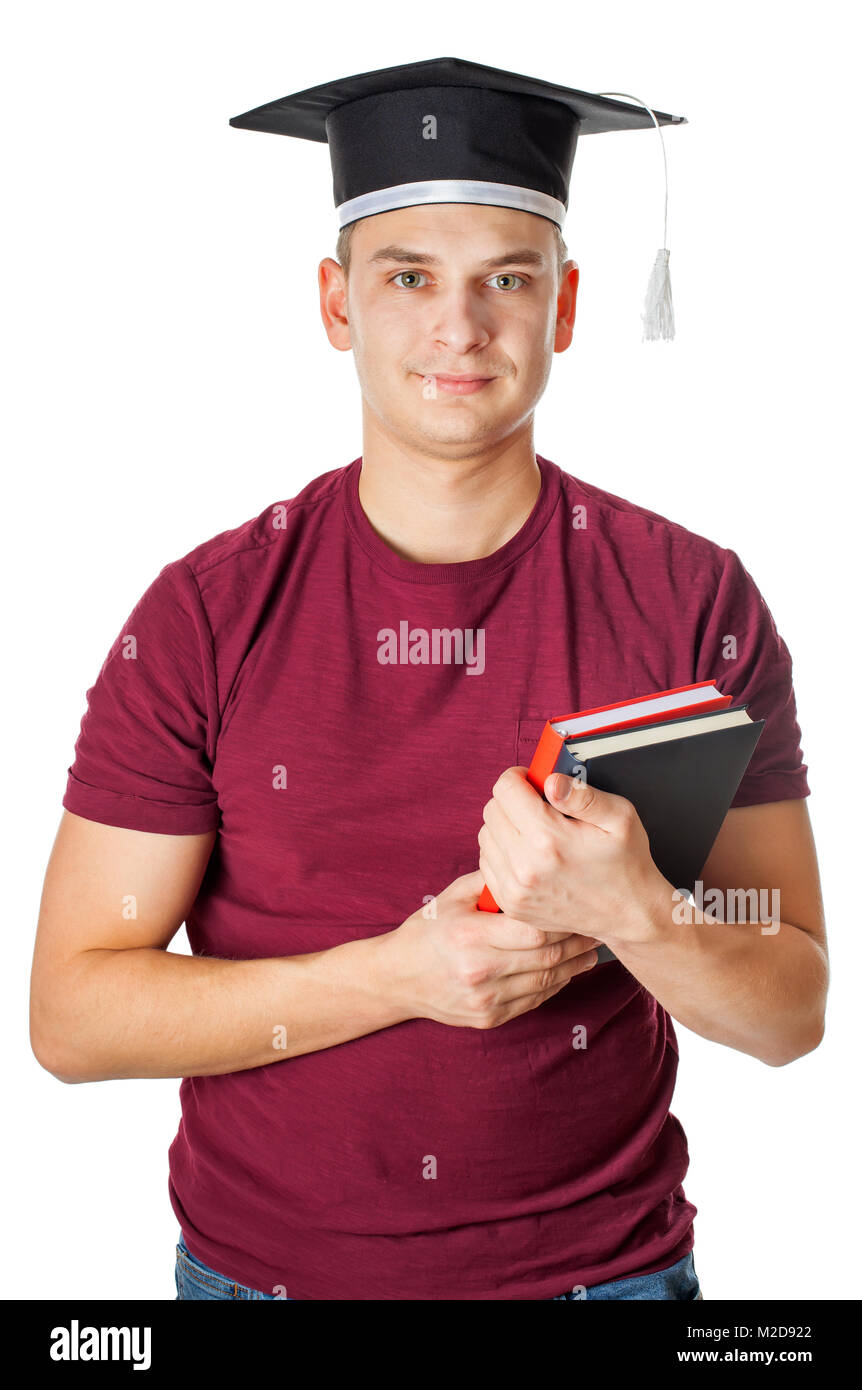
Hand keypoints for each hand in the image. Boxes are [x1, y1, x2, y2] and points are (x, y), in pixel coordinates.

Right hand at [387, 870, 599, 1028]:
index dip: (562, 919)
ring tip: (591, 949)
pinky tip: (568, 969)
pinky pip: (535, 1000)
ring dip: (574, 965)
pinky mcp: (490, 1018)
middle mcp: (479, 971)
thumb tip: (531, 864)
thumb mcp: (452, 897)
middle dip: (576, 941)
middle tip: (596, 926)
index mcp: (470, 936)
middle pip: (546, 957)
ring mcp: (486, 999)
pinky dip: (556, 984)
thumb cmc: (427, 931)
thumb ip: (492, 882)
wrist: (398, 979)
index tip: (579, 906)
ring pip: (546, 982)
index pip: (533, 929)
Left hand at [477, 768, 669, 947]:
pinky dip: (502, 853)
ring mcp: (515, 889)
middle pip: (492, 810)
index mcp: (549, 838)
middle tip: (536, 806)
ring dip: (505, 826)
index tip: (531, 781)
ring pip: (486, 836)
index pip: (506, 789)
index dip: (519, 777)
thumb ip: (583, 795)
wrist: (629, 914)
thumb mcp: (620, 818)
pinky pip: (487, 864)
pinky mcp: (511, 904)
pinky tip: (527, 853)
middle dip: (512, 800)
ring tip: (534, 831)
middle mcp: (525, 866)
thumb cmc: (625, 863)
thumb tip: (550, 781)